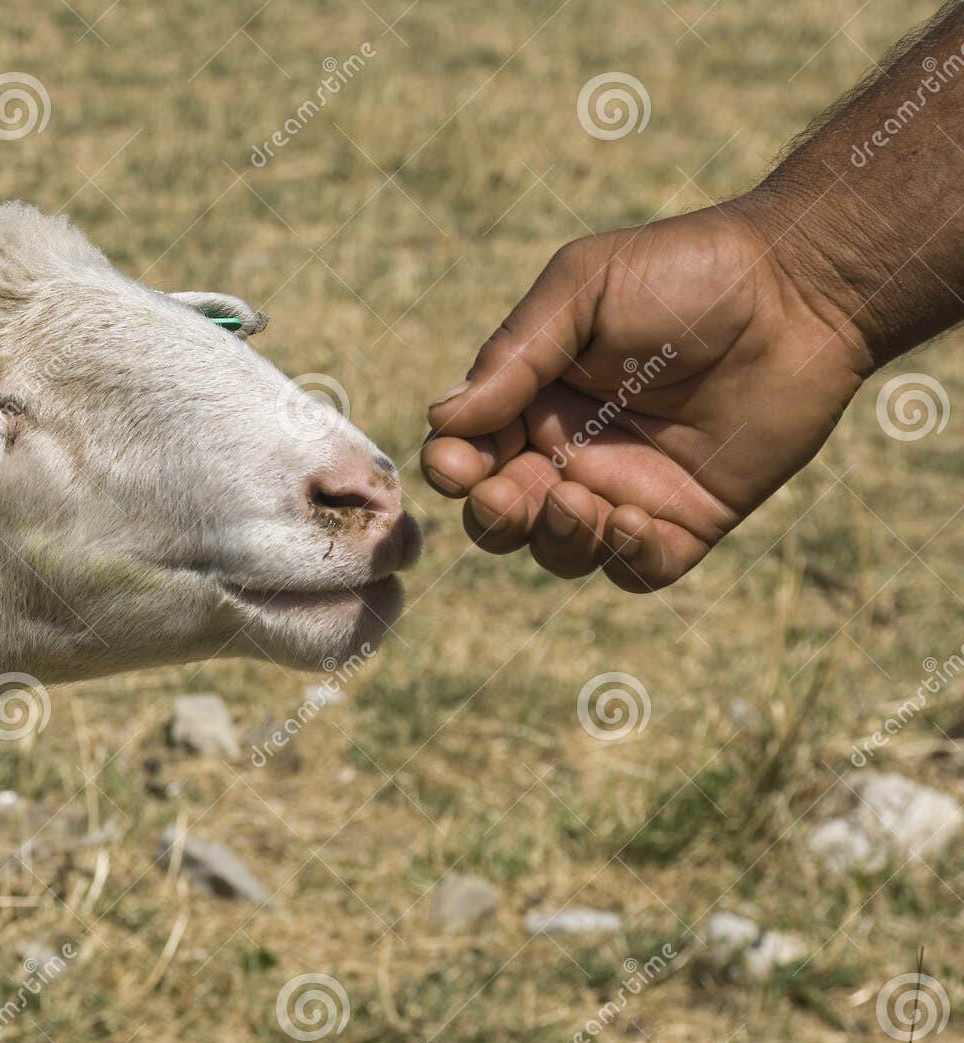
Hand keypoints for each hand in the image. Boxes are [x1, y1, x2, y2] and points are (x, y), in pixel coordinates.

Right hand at [419, 196, 873, 590]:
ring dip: (555, 540)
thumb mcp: (583, 289)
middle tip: (511, 494)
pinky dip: (625, 558)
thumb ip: (513, 355)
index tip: (459, 464)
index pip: (470, 455)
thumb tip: (442, 418)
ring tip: (580, 500)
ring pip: (562, 552)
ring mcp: (629, 489)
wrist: (801, 288)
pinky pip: (639, 570)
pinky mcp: (690, 520)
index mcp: (535, 399)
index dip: (453, 470)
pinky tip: (636, 518)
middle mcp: (573, 451)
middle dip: (495, 517)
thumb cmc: (686, 272)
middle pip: (503, 518)